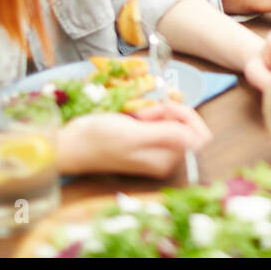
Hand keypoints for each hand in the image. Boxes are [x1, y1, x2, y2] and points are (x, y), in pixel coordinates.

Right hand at [59, 100, 211, 178]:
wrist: (71, 143)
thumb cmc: (99, 139)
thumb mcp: (134, 134)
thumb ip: (167, 135)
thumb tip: (199, 139)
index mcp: (166, 161)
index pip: (199, 137)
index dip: (188, 117)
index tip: (167, 108)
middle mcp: (165, 159)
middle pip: (187, 127)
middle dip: (170, 113)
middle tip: (146, 113)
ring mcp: (156, 150)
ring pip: (173, 122)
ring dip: (157, 112)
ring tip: (136, 117)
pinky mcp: (145, 142)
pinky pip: (160, 123)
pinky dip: (150, 115)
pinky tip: (134, 118)